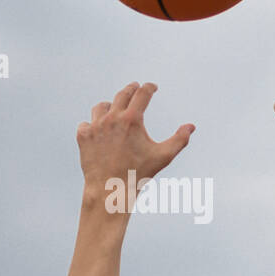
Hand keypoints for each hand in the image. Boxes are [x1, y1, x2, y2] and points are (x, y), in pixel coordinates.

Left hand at [77, 82, 193, 191]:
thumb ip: (180, 140)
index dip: (149, 87)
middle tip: (135, 87)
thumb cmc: (139, 173)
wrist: (110, 188)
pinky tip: (99, 130)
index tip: (153, 87)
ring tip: (114, 108)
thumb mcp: (164, 156)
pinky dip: (93, 124)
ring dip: (110, 105)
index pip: (142, 94)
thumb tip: (191, 126)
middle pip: (122, 94)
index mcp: (132, 119)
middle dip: (131, 89)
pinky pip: (87, 123)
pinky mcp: (83, 136)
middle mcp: (112, 118)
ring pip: (101, 107)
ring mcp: (95, 126)